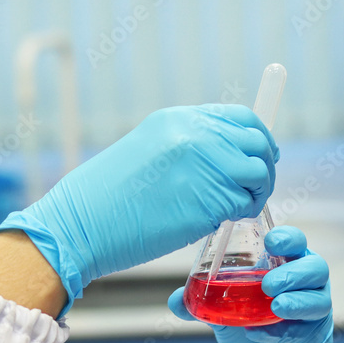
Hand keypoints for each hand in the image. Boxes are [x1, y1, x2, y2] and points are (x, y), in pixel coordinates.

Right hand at [0, 105, 278, 315]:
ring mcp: (205, 165)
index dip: (258, 137)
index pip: (240, 117)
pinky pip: (246, 203)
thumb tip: (222, 159)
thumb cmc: (103, 199)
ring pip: (258, 173)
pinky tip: (222, 221)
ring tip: (236, 208)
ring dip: (256, 192)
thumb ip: (184, 147)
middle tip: (254, 189)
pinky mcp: (209, 200)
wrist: (79, 225)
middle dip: (264, 166)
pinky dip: (243, 213)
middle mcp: (196, 135)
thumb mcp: (145, 152)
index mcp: (178, 120)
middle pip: (257, 142)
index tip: (261, 156)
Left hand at [168, 226, 332, 342]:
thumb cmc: (242, 327)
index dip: (289, 239)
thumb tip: (177, 300)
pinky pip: (309, 334)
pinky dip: (284, 333)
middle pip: (317, 268)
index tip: (271, 242)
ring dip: (297, 303)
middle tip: (269, 284)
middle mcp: (306, 286)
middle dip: (294, 273)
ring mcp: (315, 314)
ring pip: (320, 301)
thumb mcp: (219, 312)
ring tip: (274, 308)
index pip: (296, 244)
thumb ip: (198, 304)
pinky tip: (261, 335)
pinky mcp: (316, 342)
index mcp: (285, 267)